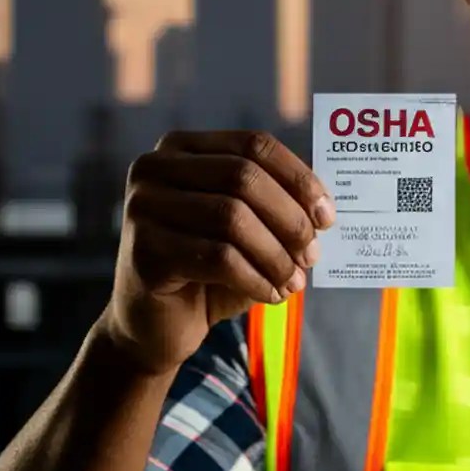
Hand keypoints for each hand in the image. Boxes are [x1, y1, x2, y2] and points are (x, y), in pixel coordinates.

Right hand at [100, 130, 334, 374]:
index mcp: (183, 148)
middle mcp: (155, 167)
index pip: (254, 145)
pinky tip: (270, 294)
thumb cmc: (208, 270)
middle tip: (312, 254)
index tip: (327, 215)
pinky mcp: (144, 251)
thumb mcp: (245, 229)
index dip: (298, 178)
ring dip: (275, 254)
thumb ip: (275, 207)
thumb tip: (322, 209)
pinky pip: (217, 258)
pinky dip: (255, 278)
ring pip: (232, 218)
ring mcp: (143, 206)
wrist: (155, 325)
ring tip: (294, 280)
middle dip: (289, 219)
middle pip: (244, 177)